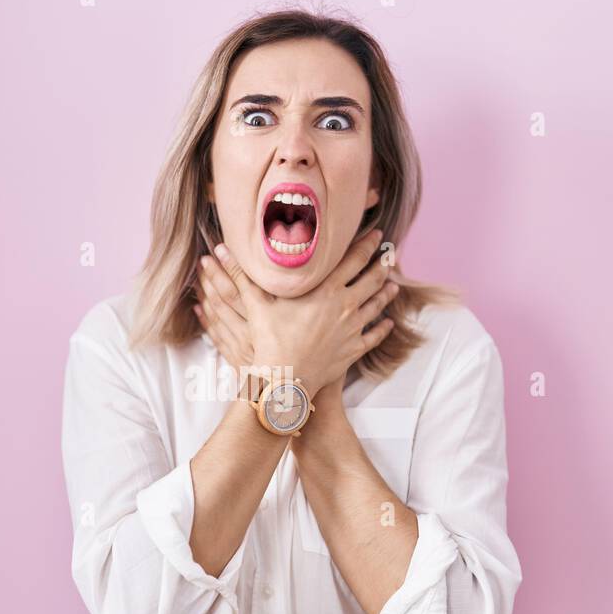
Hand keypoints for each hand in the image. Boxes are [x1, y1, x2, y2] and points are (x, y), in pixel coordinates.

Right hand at [192, 228, 398, 400]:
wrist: (285, 379)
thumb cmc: (269, 340)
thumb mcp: (256, 304)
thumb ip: (242, 274)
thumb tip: (218, 249)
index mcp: (326, 290)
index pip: (353, 259)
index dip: (366, 244)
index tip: (376, 234)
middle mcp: (345, 306)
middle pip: (371, 279)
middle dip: (382, 263)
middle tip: (390, 253)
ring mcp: (352, 329)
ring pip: (377, 306)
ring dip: (386, 293)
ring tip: (394, 283)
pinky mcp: (353, 350)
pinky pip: (373, 336)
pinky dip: (382, 328)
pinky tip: (388, 323)